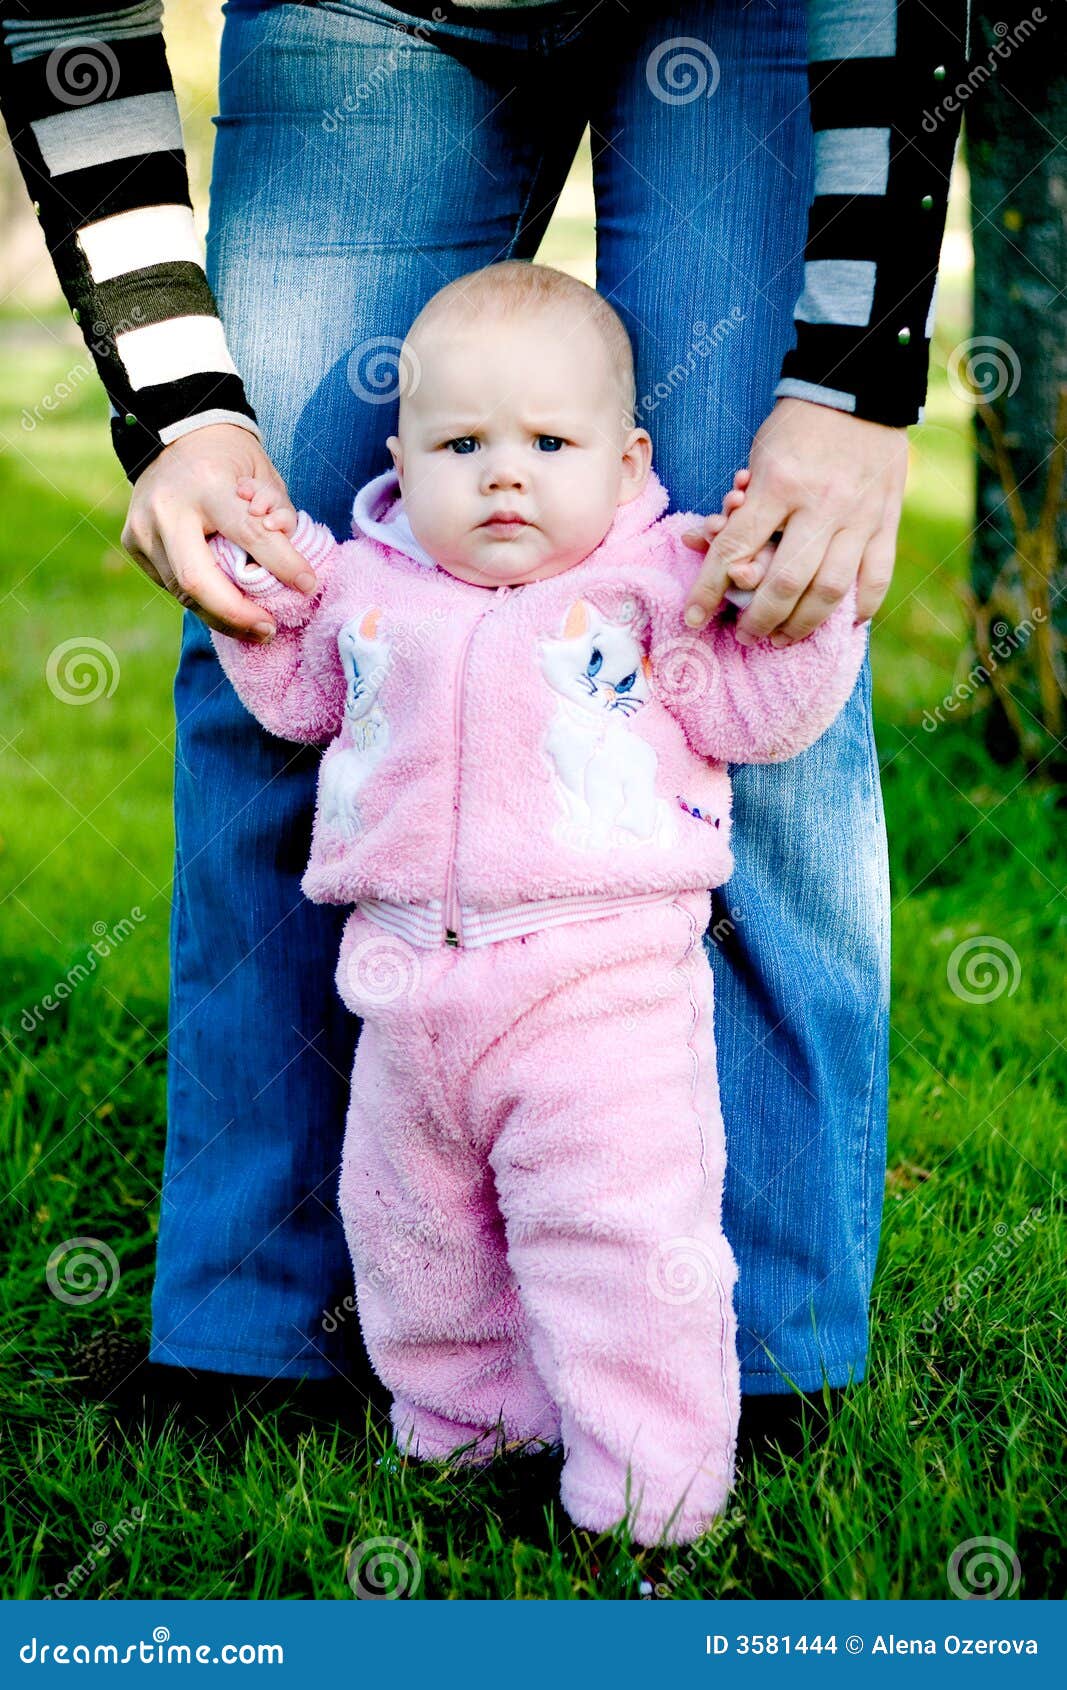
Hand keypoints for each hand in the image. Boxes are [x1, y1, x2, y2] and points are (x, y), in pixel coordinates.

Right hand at [121, 424, 308, 643]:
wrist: (173, 431)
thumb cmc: (228, 457)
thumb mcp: (262, 473)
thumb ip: (277, 516)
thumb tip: (291, 568)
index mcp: (206, 484)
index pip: (248, 533)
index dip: (281, 564)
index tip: (307, 585)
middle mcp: (167, 508)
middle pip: (198, 580)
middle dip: (236, 614)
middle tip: (269, 629)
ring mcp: (143, 528)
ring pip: (183, 592)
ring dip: (222, 616)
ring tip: (254, 627)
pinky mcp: (134, 544)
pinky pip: (171, 585)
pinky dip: (201, 600)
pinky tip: (224, 605)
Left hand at [680, 398, 907, 644]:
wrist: (859, 389)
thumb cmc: (797, 427)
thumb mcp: (758, 457)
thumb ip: (738, 507)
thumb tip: (699, 542)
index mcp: (780, 483)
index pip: (736, 548)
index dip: (709, 589)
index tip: (692, 617)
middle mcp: (821, 504)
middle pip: (785, 582)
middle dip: (759, 618)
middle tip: (745, 635)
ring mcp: (859, 517)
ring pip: (831, 590)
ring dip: (802, 624)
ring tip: (783, 638)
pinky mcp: (887, 521)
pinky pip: (876, 578)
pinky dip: (859, 608)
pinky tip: (840, 623)